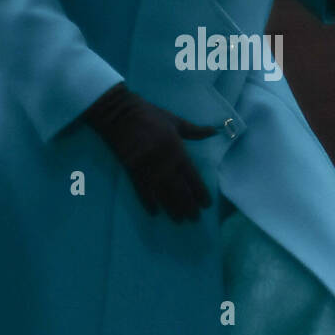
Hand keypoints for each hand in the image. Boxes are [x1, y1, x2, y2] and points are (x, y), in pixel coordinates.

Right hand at [82, 83, 217, 220]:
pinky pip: (142, 192)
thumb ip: (194, 131)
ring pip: (163, 195)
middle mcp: (165, 164)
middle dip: (188, 206)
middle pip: (180, 191)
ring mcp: (148, 169)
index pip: (192, 177)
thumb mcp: (174, 120)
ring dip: (173, 209)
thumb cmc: (149, 115)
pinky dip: (148, 203)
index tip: (206, 204)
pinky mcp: (132, 171)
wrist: (120, 113)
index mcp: (177, 150)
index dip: (200, 193)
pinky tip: (154, 213)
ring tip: (180, 220)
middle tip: (195, 218)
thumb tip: (214, 131)